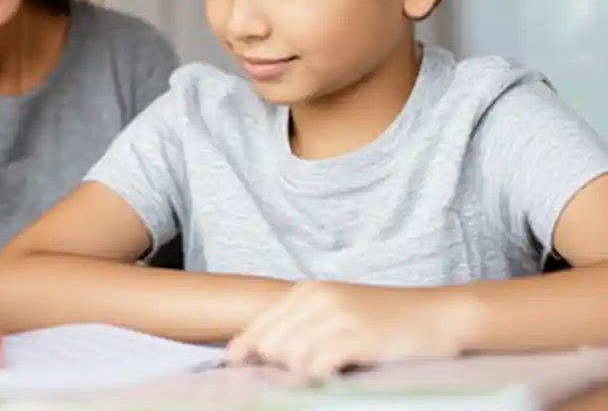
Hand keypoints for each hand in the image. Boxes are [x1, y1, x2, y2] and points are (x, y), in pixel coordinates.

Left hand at [225, 281, 471, 379]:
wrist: (441, 316)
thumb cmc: (389, 322)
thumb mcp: (339, 313)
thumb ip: (302, 328)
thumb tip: (260, 354)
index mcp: (308, 292)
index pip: (261, 326)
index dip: (244, 350)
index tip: (233, 367)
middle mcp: (318, 299)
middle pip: (271, 345)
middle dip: (275, 368)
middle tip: (294, 381)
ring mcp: (337, 316)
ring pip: (290, 357)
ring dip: (298, 376)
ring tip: (321, 379)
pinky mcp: (356, 337)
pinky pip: (316, 366)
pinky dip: (316, 379)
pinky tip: (328, 383)